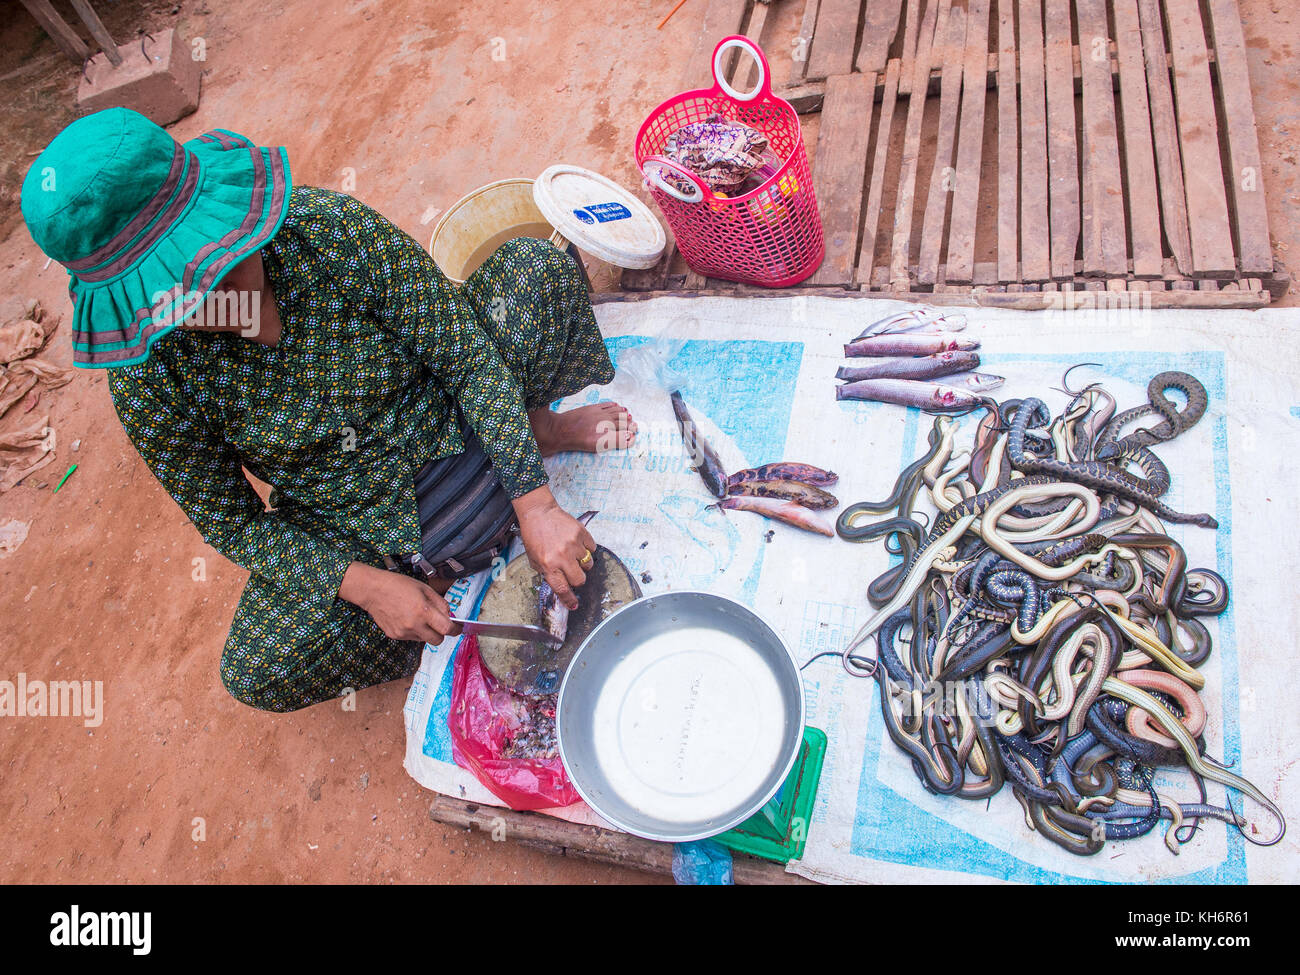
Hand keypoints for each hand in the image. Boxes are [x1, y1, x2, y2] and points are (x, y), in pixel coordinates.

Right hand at [338, 561, 461, 644]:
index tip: (458, 628)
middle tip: (440, 624)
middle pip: (437, 640)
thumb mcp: (425, 588)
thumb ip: (440, 604)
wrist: (373, 590)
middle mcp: (414, 625)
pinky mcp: (395, 635)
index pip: (446, 629)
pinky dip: (414, 631)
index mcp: (423, 611)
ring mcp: (403, 632)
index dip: (455, 630)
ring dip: (427, 632)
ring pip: (424, 640)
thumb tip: (450, 616)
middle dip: (442, 633)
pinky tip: (407, 619)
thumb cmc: (399, 585)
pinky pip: (411, 638)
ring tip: (419, 617)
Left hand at [513, 486, 595, 609]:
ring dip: (582, 563)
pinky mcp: (581, 533)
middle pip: (580, 579)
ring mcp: (573, 545)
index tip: (573, 604)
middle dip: (577, 579)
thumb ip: (546, 572)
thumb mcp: (533, 559)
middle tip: (572, 572)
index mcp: (548, 565)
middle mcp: (562, 556)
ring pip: (588, 564)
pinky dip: (586, 548)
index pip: (562, 589)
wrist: (539, 513)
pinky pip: (591, 548)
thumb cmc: (534, 535)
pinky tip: (577, 544)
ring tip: (573, 554)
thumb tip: (560, 584)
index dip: (569, 599)